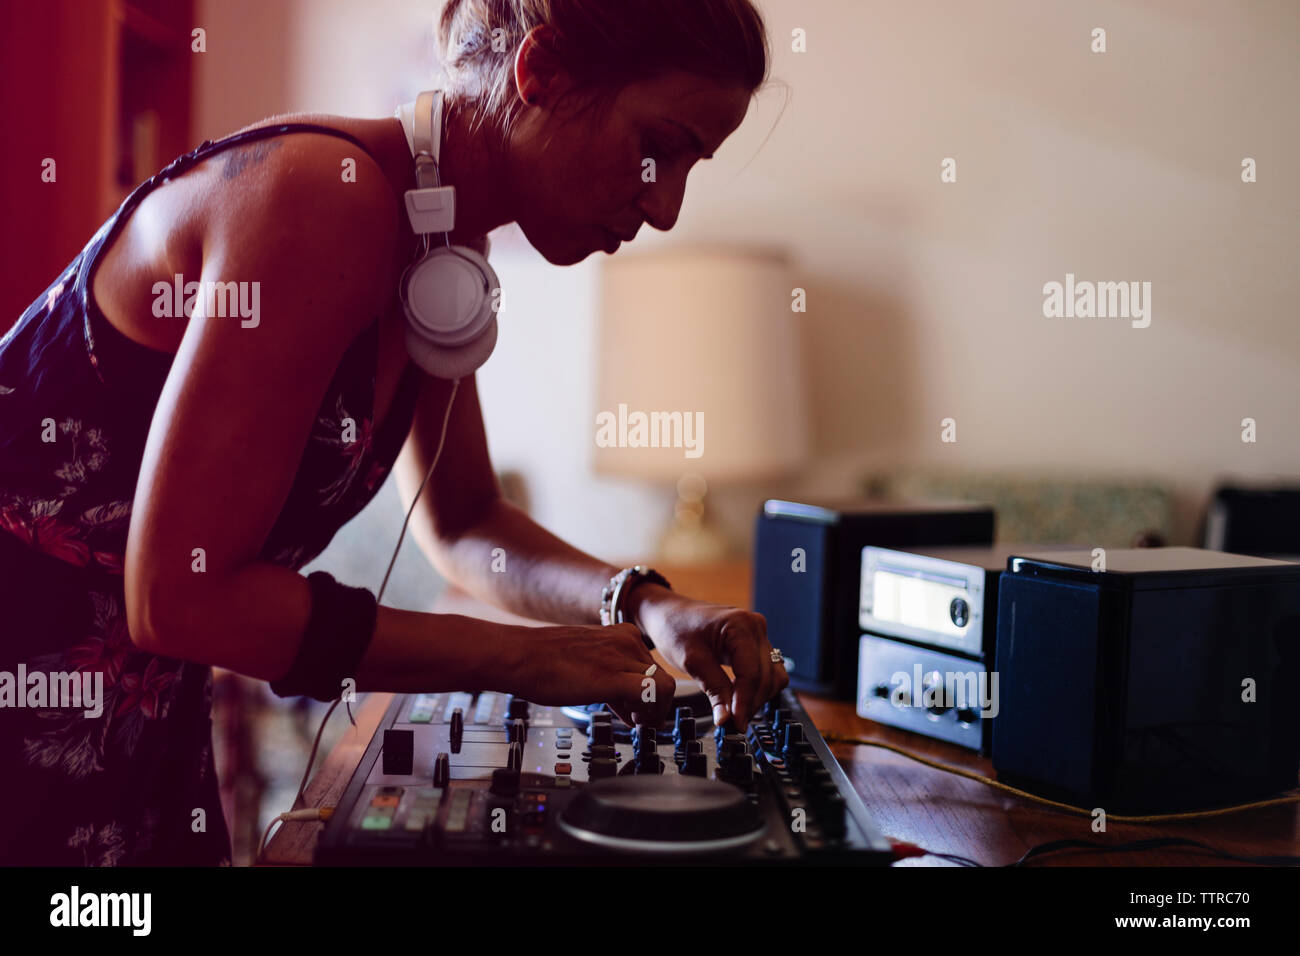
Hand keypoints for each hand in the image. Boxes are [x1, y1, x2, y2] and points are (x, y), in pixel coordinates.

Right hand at [506, 622, 675, 727]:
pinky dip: (651, 712)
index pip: (653, 668)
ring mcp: (623, 657)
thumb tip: (631, 705)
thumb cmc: (545, 662)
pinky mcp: (615, 676)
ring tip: (632, 721)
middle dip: (652, 705)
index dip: (647, 693)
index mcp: (622, 634)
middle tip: (634, 719)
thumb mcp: (589, 662)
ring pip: (666, 687)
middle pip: (662, 679)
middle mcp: (628, 641)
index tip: (634, 708)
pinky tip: (632, 721)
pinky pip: (653, 694)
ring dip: (654, 711)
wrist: (520, 656)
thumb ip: (613, 677)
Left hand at [633, 590, 787, 730]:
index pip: (752, 672)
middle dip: (751, 703)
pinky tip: (740, 699)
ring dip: (757, 697)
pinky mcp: (756, 643)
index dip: (745, 702)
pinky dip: (757, 688)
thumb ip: (714, 690)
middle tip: (733, 724)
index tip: (736, 723)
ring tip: (736, 713)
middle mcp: (755, 627)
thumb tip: (726, 719)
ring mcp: (759, 634)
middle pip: (766, 676)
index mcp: (740, 625)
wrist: (669, 614)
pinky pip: (768, 671)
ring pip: (773, 676)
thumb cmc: (676, 629)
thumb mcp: (692, 661)